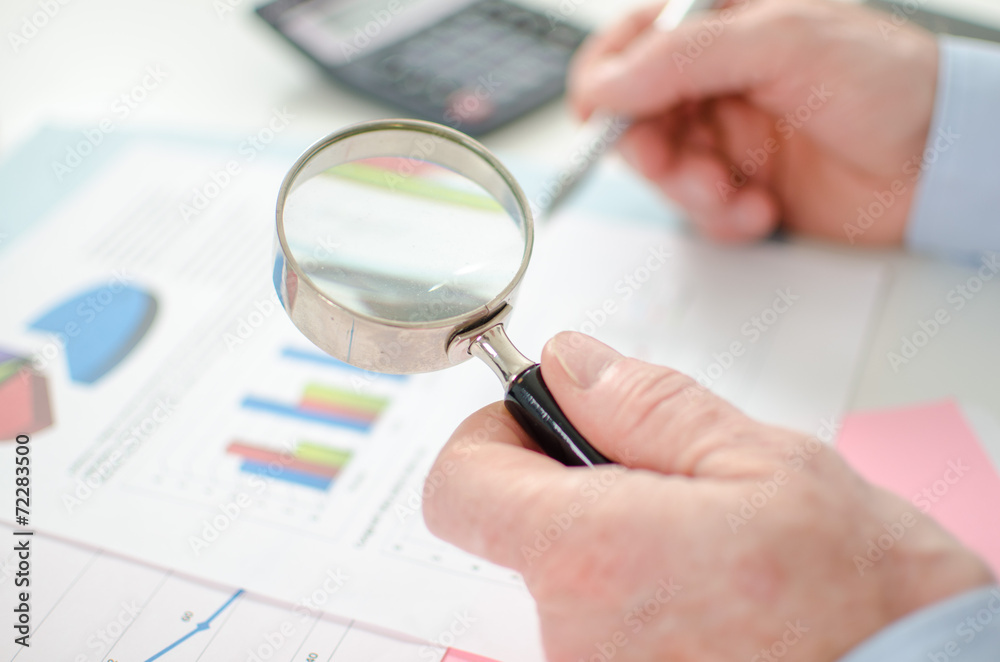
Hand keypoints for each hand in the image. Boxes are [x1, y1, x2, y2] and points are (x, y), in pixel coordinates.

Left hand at [423, 332, 992, 661]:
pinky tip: (712, 595)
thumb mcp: (763, 462)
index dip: (493, 436)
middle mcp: (570, 634)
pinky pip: (601, 625)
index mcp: (589, 554)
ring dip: (619, 543)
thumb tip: (567, 364)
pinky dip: (639, 595)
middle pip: (519, 528)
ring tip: (711, 549)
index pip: (458, 485)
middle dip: (579, 487)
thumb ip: (646, 406)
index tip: (548, 420)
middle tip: (674, 485)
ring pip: (568, 576)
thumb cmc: (862, 596)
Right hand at [568, 0, 938, 245]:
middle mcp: (715, 82)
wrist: (942, 163)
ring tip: (734, 191)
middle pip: (633, 120)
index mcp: (718, 26)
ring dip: (691, 191)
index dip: (605, 86)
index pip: (627, 50)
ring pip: (662, 173)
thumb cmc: (888, 83)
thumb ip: (685, 58)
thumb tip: (608, 84)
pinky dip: (723, 218)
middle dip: (653, 153)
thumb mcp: (782, 43)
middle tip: (684, 167)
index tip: (607, 119)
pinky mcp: (741, 186)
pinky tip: (762, 207)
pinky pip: (697, 213)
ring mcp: (726, 137)